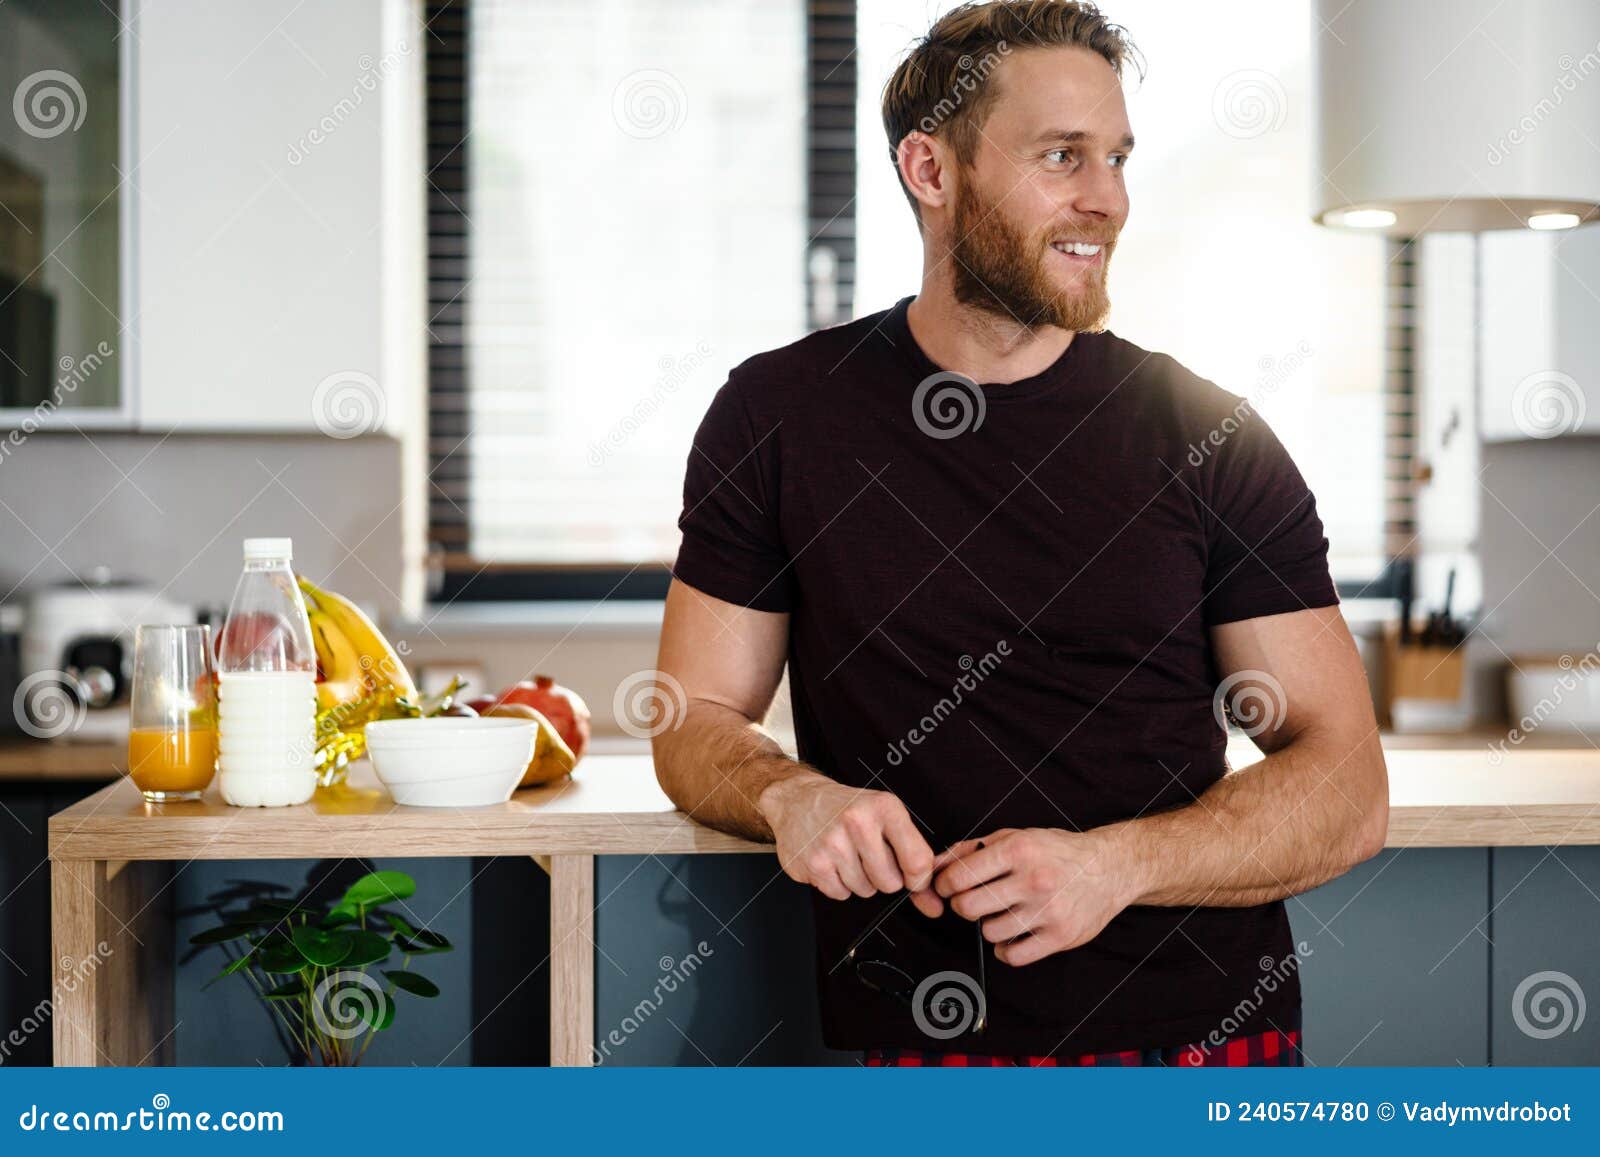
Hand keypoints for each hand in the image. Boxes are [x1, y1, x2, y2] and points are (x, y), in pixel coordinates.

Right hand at [758, 771, 940, 912]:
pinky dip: (838, 884)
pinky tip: (832, 861)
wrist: (798, 799)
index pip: (917, 860)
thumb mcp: (886, 816)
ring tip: (848, 854)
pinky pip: (840, 894)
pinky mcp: (814, 863)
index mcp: (884, 808)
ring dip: (860, 880)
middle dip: (884, 877)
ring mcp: (833, 844)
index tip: (912, 876)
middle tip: (869, 855)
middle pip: (890, 883)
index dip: (918, 878)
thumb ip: (914, 858)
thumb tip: (932, 905)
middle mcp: (858, 823)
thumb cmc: (848, 809)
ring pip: (865, 890)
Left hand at [931, 827, 1142, 965]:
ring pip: (989, 932)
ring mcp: (1048, 910)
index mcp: (1018, 850)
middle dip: (962, 906)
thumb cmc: (1056, 851)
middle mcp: (1033, 879)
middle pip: (969, 907)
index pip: (960, 876)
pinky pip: (1014, 956)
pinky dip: (1005, 950)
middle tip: (972, 901)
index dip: (945, 885)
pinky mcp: (1060, 936)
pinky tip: (1012, 935)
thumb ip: (971, 849)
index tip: (949, 888)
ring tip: (1001, 914)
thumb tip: (934, 865)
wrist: (1108, 868)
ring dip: (988, 926)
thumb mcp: (1014, 836)